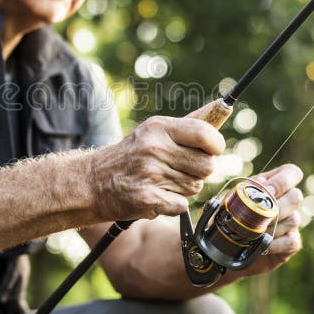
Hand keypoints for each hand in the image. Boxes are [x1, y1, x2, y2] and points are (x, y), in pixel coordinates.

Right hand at [89, 105, 225, 220]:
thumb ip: (188, 123)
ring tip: (162, 181)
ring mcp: (150, 174)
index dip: (216, 145)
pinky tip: (156, 195)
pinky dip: (173, 204)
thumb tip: (219, 108)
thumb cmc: (131, 155)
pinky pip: (182, 205)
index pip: (205, 134)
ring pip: (195, 187)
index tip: (212, 150)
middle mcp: (154, 148)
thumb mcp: (153, 131)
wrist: (93, 182)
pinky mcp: (148, 199)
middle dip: (198, 171)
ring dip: (183, 188)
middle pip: (207, 166)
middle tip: (179, 169)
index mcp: (158, 128)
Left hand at [233, 164, 303, 277]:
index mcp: (274, 184)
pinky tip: (263, 245)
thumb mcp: (235, 198)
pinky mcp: (291, 242)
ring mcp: (291, 222)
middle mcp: (287, 201)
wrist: (227, 243)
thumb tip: (266, 189)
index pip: (292, 172)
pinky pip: (292, 241)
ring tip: (254, 233)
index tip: (268, 191)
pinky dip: (276, 244)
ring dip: (272, 227)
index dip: (284, 181)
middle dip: (277, 206)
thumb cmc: (232, 215)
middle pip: (296, 196)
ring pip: (294, 219)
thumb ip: (249, 188)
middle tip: (259, 215)